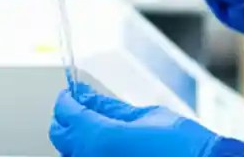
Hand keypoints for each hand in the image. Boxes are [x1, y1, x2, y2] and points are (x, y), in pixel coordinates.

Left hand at [49, 85, 220, 156]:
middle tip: (84, 106)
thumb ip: (110, 107)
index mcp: (98, 137)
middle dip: (68, 118)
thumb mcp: (146, 116)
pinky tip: (110, 144)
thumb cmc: (183, 146)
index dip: (68, 98)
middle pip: (60, 135)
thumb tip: (87, 96)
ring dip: (79, 137)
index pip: (65, 111)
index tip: (74, 91)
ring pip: (72, 152)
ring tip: (100, 126)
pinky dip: (91, 151)